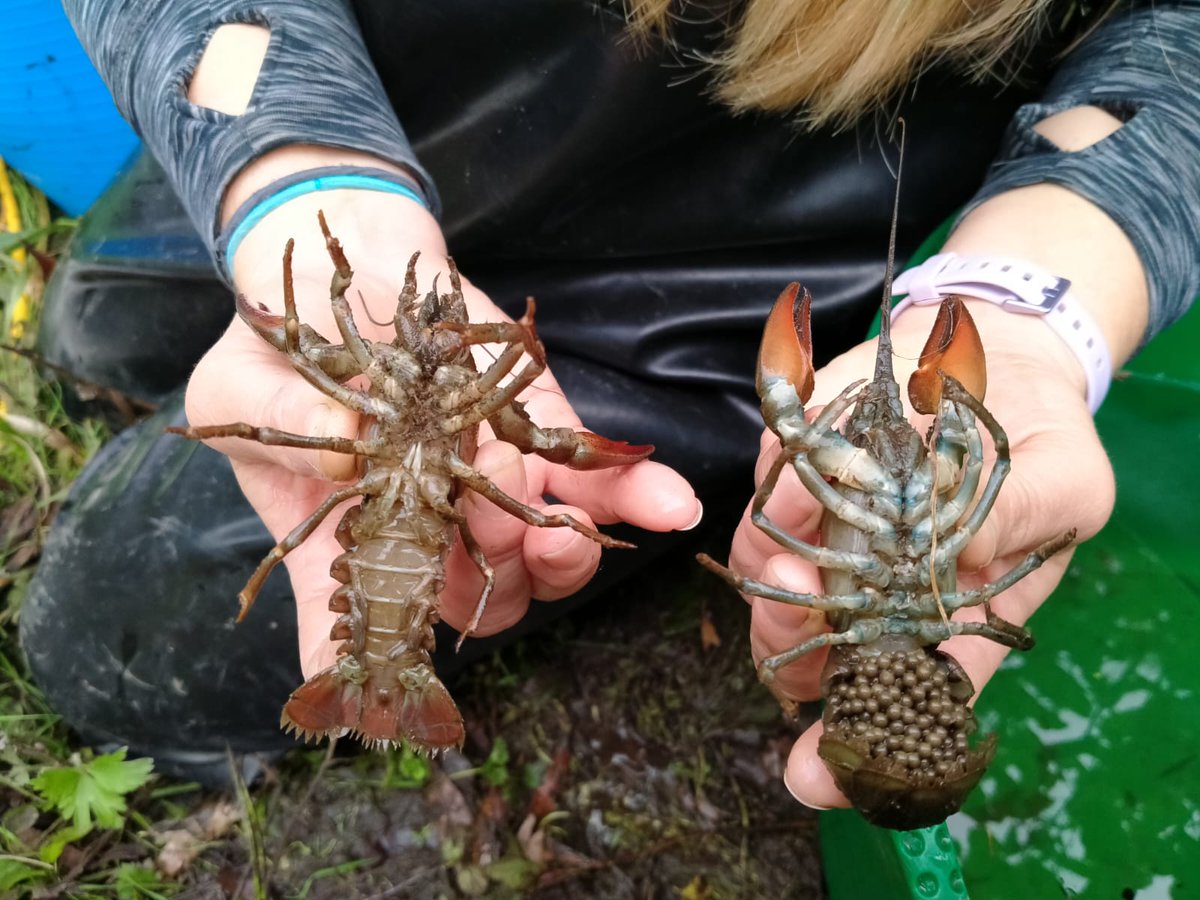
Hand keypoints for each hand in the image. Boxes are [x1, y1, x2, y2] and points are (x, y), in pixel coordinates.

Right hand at [184, 192, 700, 677]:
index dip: (388, 661)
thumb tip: (342, 460)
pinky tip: (670, 504)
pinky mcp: (535, 433)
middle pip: (483, 593)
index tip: (391, 699)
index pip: (374, 618)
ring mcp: (491, 482)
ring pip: (546, 548)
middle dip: (501, 572)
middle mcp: (429, 526)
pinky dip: (634, 491)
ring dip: (570, 550)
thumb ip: (285, 423)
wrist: (346, 275)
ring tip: (570, 530)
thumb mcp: (247, 384)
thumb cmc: (275, 350)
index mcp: (354, 538)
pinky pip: (590, 475)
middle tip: (489, 513)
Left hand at [727, 300, 1115, 808]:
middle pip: (809, 647)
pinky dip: (773, 482)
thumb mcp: (1066, 485)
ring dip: (770, 562)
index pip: (897, 695)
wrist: (1007, 354)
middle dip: (789, 642)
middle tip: (794, 615)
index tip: (814, 775)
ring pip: (768, 571)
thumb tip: (951, 557)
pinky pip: (766, 486)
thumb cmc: (1047, 442)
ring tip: (796, 538)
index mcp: (945, 615)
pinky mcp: (806, 465)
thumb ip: (1017, 524)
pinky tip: (798, 468)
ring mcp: (832, 526)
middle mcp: (876, 583)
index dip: (854, 744)